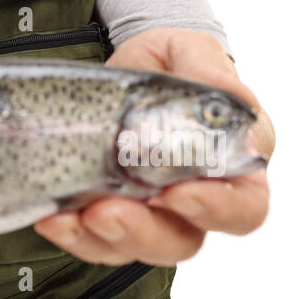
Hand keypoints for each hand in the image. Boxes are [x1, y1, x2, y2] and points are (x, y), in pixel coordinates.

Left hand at [33, 27, 271, 265]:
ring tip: (72, 217)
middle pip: (184, 240)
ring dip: (102, 238)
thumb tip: (235, 97)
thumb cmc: (174, 61)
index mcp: (233, 164)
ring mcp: (150, 210)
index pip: (244, 207)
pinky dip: (74, 233)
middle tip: (108, 211)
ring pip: (136, 247)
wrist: (128, 63)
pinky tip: (53, 218)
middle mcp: (196, 197)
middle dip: (144, 232)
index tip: (177, 193)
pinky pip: (95, 239)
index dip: (216, 210)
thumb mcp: (190, 51)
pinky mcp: (111, 210)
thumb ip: (209, 70)